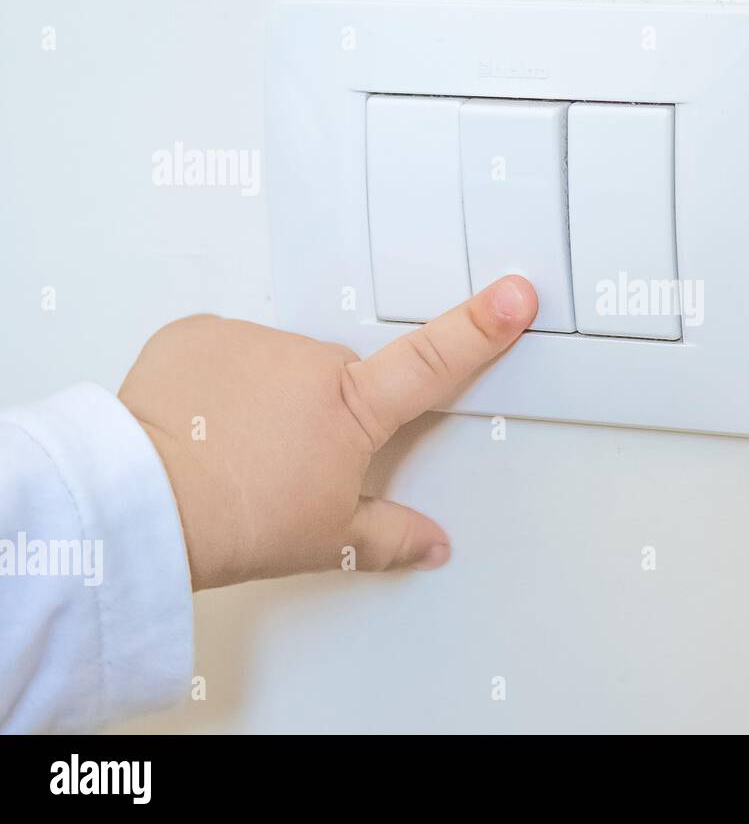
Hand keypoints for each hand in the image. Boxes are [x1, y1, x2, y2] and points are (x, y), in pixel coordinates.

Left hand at [118, 276, 536, 589]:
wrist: (143, 507)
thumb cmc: (237, 523)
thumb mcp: (328, 539)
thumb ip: (392, 536)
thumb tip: (432, 544)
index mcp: (353, 409)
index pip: (434, 362)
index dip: (481, 327)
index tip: (515, 294)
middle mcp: (310, 362)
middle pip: (337, 376)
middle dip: (321, 410)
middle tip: (286, 461)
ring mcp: (253, 342)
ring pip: (278, 364)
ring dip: (266, 396)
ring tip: (235, 449)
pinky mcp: (199, 333)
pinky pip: (225, 353)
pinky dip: (217, 382)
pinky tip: (201, 424)